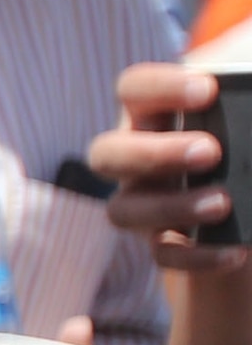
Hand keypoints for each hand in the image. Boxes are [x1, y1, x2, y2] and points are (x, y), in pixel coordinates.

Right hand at [89, 62, 250, 273]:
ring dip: (170, 207)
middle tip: (211, 152)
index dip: (159, 88)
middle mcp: (137, 157)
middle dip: (154, 154)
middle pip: (108, 154)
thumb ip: (248, 99)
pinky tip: (237, 251)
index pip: (133, 89)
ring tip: (223, 204)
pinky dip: (197, 256)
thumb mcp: (249, 109)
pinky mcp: (165, 243)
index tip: (209, 91)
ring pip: (122, 211)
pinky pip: (162, 255)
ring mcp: (144, 202)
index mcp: (155, 113)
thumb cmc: (247, 137)